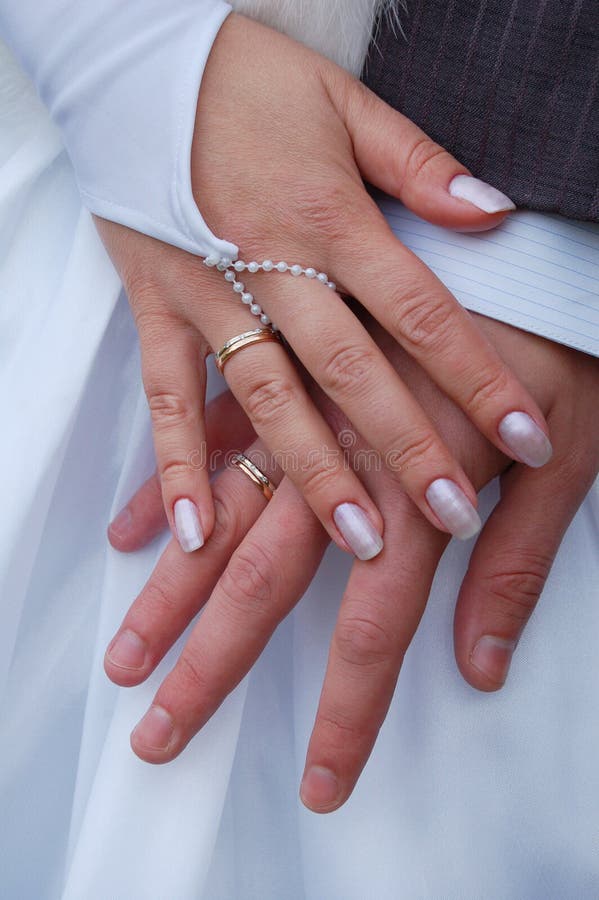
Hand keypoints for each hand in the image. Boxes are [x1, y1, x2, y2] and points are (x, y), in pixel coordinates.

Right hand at [94, 13, 551, 561]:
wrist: (134, 68)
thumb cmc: (246, 83)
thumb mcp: (344, 104)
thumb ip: (420, 165)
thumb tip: (493, 214)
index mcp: (330, 216)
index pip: (420, 311)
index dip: (477, 378)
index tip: (525, 435)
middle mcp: (272, 265)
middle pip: (352, 372)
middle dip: (407, 449)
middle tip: (454, 518)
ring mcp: (209, 294)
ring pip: (270, 397)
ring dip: (314, 472)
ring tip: (362, 540)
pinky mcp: (158, 310)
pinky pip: (166, 398)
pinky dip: (178, 466)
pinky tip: (199, 531)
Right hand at [105, 316, 598, 810]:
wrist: (528, 223)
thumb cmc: (558, 333)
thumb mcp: (572, 455)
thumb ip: (519, 562)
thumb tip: (481, 665)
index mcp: (417, 481)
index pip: (376, 623)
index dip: (349, 708)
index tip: (321, 777)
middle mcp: (339, 448)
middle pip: (265, 579)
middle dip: (215, 662)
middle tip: (163, 730)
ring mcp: (298, 394)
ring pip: (220, 509)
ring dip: (172, 590)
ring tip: (130, 654)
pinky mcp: (274, 349)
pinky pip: (198, 417)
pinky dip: (169, 478)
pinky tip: (139, 534)